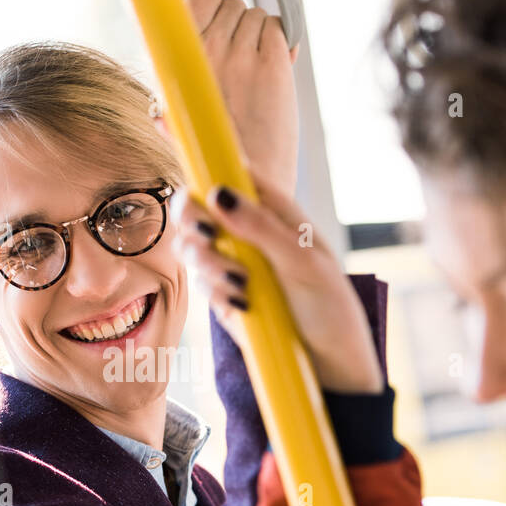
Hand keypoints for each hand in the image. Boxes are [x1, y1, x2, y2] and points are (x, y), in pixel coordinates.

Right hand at [173, 173, 384, 395]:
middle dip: (193, 219)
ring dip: (207, 262)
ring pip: (190, 245)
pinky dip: (214, 292)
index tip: (175, 142)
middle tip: (210, 236)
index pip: (231, 168)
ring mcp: (231, 262)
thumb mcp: (303, 262)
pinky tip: (244, 304)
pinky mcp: (221, 295)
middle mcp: (246, 229)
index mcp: (271, 208)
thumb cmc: (330, 305)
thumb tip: (219, 194)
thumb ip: (261, 227)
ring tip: (242, 284)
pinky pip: (200, 284)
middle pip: (196, 204)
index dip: (203, 157)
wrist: (330, 363)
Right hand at [185, 0, 298, 195]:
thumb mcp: (178, 116)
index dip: (209, 6)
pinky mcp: (272, 66)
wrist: (243, 186)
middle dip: (237, 25)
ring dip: (259, 35)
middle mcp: (204, 54)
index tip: (214, 25)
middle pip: (231, 3)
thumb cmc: (212, 156)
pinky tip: (273, 71)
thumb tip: (180, 42)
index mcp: (176, 64)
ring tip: (255, 72)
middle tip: (239, 60)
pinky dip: (278, 43)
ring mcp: (240, 58)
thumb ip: (178, 77)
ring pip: (255, 14)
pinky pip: (278, 27)